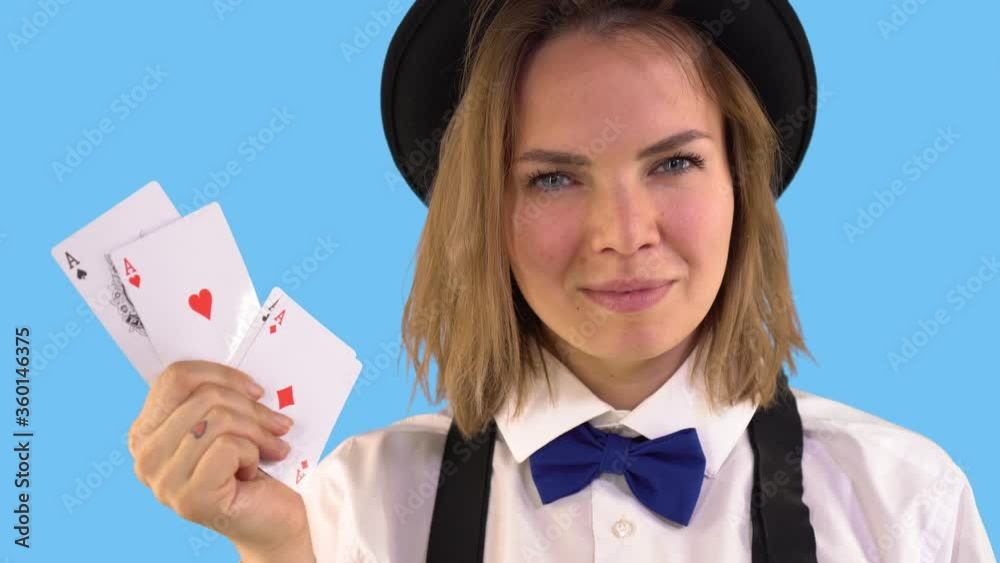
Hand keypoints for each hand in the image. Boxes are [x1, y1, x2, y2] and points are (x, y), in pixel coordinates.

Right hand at [128, 360, 313, 557]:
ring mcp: (163, 481)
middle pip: (203, 396)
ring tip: (272, 448)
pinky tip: (254, 471)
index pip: (176, 377)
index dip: (222, 374)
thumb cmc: (254, 466)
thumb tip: (237, 356)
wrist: (275, 519)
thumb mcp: (229, 422)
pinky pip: (227, 447)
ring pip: (218, 420)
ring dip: (257, 433)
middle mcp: (146, 457)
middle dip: (251, 408)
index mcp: (147, 431)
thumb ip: (216, 395)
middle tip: (278, 424)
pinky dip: (253, 454)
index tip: (255, 390)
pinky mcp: (189, 499)